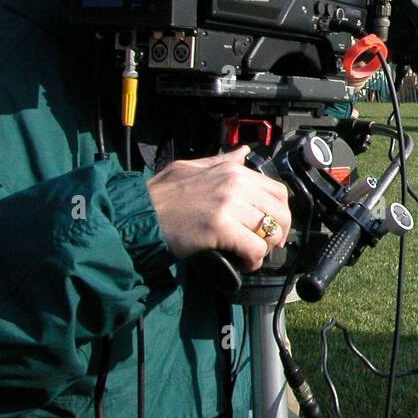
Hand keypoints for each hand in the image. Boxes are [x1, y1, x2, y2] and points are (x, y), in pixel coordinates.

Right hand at [147, 146, 292, 272]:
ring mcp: (228, 204)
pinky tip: (242, 263)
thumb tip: (243, 153)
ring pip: (269, 231)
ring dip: (264, 249)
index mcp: (231, 170)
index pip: (277, 190)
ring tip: (249, 255)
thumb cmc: (160, 195)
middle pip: (279, 212)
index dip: (281, 213)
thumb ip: (221, 162)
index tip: (274, 228)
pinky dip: (252, 261)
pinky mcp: (220, 227)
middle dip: (278, 233)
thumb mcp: (191, 168)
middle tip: (266, 246)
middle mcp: (234, 183)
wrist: (137, 215)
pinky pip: (253, 248)